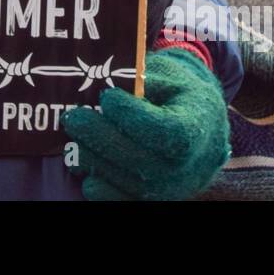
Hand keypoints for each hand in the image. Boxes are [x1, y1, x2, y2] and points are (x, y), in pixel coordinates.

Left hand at [62, 48, 229, 200]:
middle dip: (102, 138)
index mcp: (197, 128)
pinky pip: (123, 200)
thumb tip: (106, 83)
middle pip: (142, 161)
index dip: (133, 117)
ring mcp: (171, 189)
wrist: (201, 125)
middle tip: (74, 118)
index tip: (108, 96)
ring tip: (72, 137)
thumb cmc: (178, 93)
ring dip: (94, 160)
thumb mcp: (168, 74)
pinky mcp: (153, 199)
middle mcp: (188, 167)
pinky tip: (79, 165)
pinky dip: (99, 187)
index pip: (166, 132)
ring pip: (129, 183)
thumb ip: (142, 78)